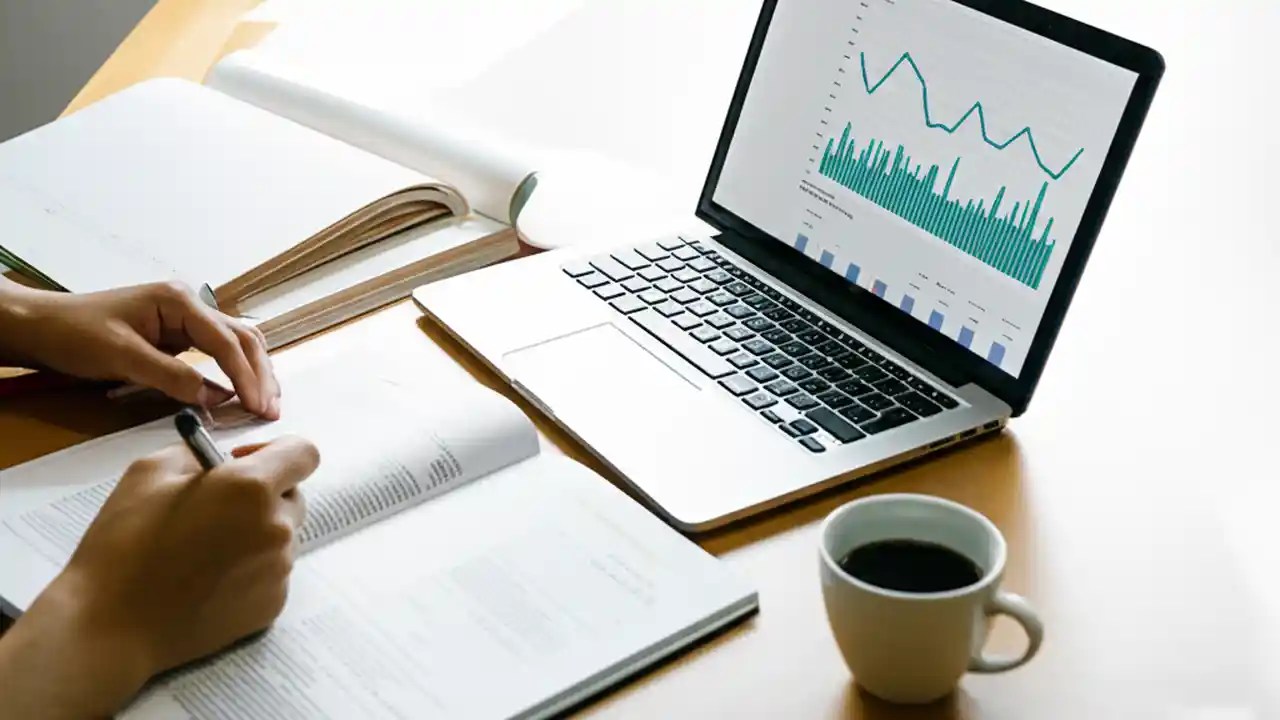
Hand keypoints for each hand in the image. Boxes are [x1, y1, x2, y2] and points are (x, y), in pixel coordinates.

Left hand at [0, 280, 279, 417]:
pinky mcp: (179, 336)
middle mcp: (190, 306)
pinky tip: (243, 394)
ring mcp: (186, 320)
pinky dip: (236, 373)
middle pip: (243, 338)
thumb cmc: (74, 333)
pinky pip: (218, 353)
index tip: (257, 406)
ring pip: (237, 344)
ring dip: (255, 373)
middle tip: (272, 409)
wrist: (43, 327)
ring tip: (267, 404)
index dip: (245, 375)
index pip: (226, 341)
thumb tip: (212, 398)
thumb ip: (168, 375)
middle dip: (261, 374)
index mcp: (178, 301)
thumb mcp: (120, 356)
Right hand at [0, 437, 318, 718]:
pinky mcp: (273, 605)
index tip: (241, 462)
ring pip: (280, 536)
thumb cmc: (124, 543)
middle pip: (292, 496)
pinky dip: (250, 569)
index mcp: (251, 488)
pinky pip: (272, 572)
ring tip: (204, 550)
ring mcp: (279, 571)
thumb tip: (224, 460)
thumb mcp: (150, 472)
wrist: (111, 625)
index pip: (304, 453)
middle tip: (215, 508)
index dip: (277, 451)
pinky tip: (208, 579)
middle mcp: (277, 528)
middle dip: (262, 494)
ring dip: (254, 533)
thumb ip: (198, 454)